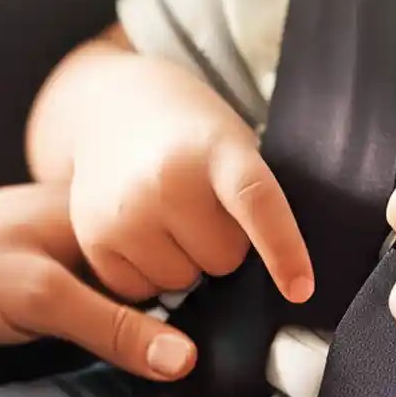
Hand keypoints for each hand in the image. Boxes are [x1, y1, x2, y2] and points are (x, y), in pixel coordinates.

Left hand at [0, 182, 197, 379]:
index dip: (204, 293)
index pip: (168, 254)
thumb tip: (187, 358)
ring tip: (178, 376)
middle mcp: (77, 237)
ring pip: (119, 305)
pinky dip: (104, 344)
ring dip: (138, 338)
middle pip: (150, 282)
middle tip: (215, 368)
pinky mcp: (30, 297)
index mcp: (88, 217)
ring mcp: (54, 266)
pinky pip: (86, 322)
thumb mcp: (39, 299)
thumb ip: (116, 328)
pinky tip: (119, 369)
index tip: (234, 341)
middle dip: (178, 321)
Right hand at [66, 35, 313, 304]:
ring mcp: (125, 211)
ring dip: (183, 261)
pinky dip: (146, 273)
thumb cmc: (188, 134)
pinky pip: (140, 290)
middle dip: (221, 244)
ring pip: (181, 281)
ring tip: (166, 217)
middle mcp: (166, 180)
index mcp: (216, 149)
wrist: (108, 105)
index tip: (300, 290)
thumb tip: (279, 280)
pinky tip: (139, 232)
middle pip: (223, 259)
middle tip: (200, 207)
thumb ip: (253, 199)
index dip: (284, 251)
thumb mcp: (232, 144)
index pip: (258, 204)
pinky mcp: (94, 237)